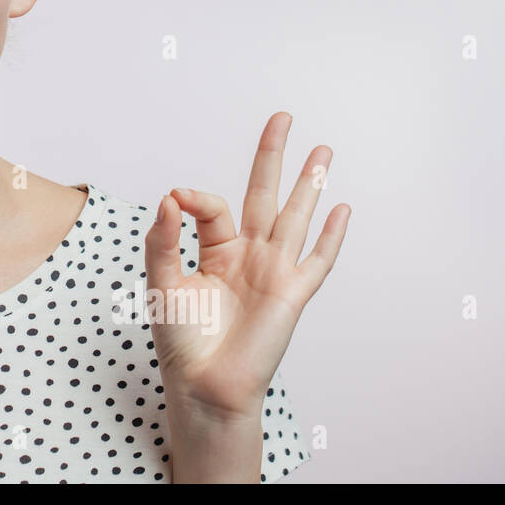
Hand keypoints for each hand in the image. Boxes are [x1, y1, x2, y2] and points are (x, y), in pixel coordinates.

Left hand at [143, 112, 350, 421]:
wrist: (204, 386)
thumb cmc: (181, 341)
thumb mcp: (161, 282)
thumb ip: (163, 240)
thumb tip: (170, 197)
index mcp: (216, 251)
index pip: (213, 207)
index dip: (195, 197)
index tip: (177, 199)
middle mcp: (248, 256)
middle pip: (264, 195)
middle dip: (273, 156)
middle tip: (282, 117)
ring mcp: (273, 272)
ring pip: (295, 217)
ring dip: (309, 183)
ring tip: (323, 150)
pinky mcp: (292, 294)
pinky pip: (317, 261)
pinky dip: (331, 236)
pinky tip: (342, 209)